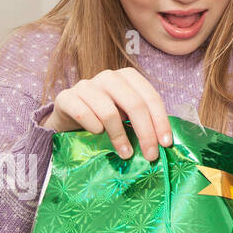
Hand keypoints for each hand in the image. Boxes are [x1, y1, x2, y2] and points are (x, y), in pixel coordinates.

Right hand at [46, 67, 172, 161]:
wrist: (67, 115)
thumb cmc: (103, 114)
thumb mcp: (126, 112)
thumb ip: (143, 119)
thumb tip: (164, 141)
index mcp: (128, 76)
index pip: (151, 98)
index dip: (161, 121)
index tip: (166, 144)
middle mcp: (109, 77)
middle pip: (134, 105)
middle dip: (145, 133)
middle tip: (150, 155)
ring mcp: (86, 85)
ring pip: (109, 112)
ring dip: (120, 137)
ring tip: (125, 153)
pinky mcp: (65, 97)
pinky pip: (83, 114)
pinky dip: (94, 127)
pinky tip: (97, 134)